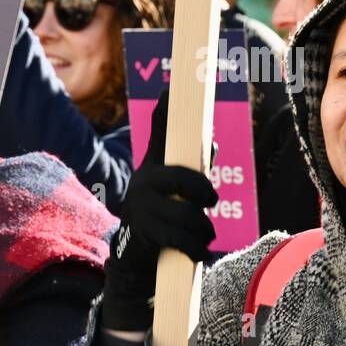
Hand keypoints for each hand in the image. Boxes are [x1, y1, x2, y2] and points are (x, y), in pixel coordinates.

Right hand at [100, 91, 217, 331]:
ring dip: (204, 229)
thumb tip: (211, 143)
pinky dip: (196, 248)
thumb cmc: (163, 217)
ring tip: (203, 234)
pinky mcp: (142, 231)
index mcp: (155, 164)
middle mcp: (144, 179)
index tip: (173, 87)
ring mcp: (140, 205)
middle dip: (205, 196)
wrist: (135, 259)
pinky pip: (182, 238)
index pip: (161, 130)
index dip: (167, 109)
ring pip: (189, 215)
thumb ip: (194, 167)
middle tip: (210, 204)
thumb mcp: (176, 191)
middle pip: (188, 181)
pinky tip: (197, 251)